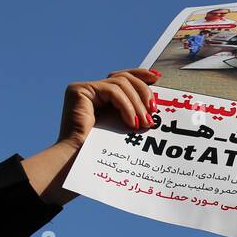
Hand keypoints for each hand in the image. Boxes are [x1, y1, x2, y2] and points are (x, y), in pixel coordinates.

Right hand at [23, 67, 161, 205]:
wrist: (79, 162)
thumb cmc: (102, 151)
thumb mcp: (124, 125)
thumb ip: (133, 111)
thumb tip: (154, 103)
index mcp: (101, 96)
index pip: (123, 77)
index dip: (141, 75)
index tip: (158, 78)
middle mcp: (91, 89)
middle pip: (124, 77)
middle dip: (143, 92)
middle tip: (154, 111)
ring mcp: (84, 89)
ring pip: (120, 83)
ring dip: (137, 104)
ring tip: (145, 123)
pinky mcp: (80, 91)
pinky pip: (112, 91)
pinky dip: (126, 106)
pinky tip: (131, 122)